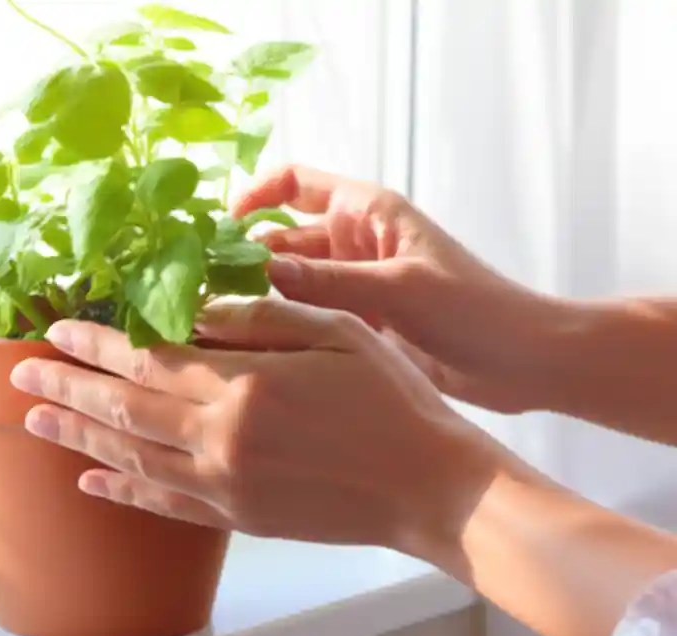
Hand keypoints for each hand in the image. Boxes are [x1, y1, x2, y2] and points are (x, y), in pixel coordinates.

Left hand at [8, 300, 504, 556]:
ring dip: (76, 434)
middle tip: (20, 372)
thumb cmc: (391, 399)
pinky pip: (161, 502)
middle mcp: (218, 437)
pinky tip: (87, 480)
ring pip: (128, 456)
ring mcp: (223, 483)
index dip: (95, 342)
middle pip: (121, 407)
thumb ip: (256, 319)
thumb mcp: (333, 331)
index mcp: (240, 384)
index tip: (57, 328)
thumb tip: (190, 306)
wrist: (431, 487)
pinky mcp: (235, 517)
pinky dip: (118, 491)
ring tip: (34, 418)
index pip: (146, 356)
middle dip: (66, 385)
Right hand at [228, 165, 566, 413]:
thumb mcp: (399, 289)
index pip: (295, 183)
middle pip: (281, 238)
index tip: (220, 224)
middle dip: (244, 256)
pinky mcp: (356, 322)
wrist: (524, 362)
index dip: (255, 194)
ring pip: (288, 282)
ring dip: (257, 295)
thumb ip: (329, 282)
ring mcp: (353, 284)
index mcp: (368, 212)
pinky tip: (247, 346)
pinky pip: (305, 316)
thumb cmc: (475, 309)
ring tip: (215, 321)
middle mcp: (354, 242)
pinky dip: (279, 325)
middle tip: (202, 287)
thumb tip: (259, 272)